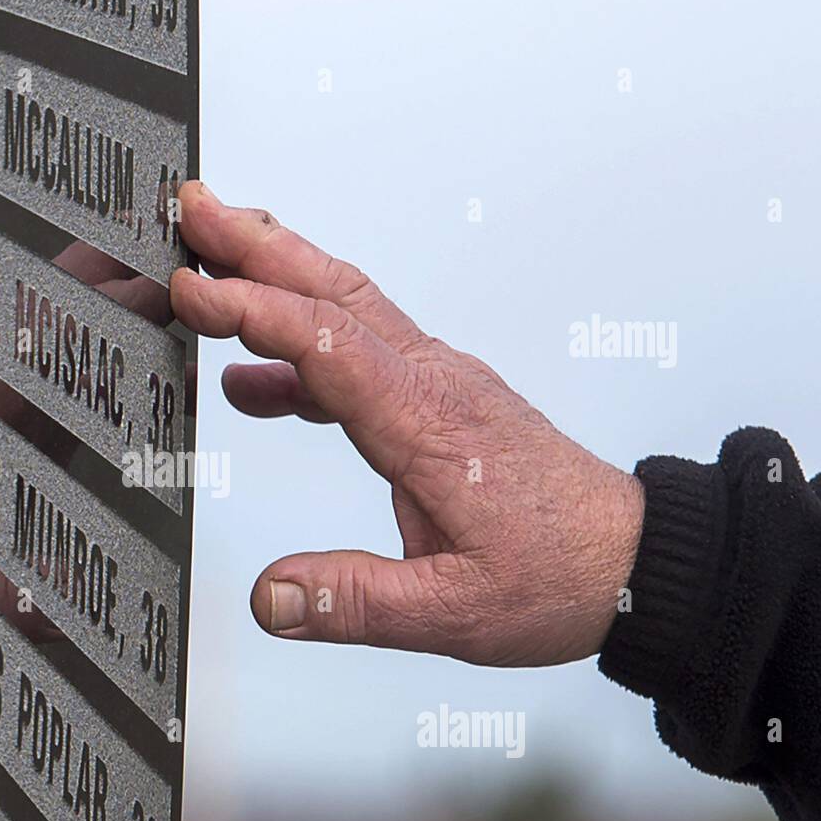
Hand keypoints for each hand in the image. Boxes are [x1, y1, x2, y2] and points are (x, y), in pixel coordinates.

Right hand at [170, 182, 644, 665]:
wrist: (628, 560)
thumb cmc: (556, 575)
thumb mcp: (454, 613)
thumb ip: (355, 603)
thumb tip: (272, 597)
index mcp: (429, 423)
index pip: (328, 342)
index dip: (253, 309)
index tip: (191, 287)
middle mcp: (432, 384)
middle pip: (333, 291)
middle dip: (257, 244)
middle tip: (193, 207)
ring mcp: (437, 384)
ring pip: (346, 307)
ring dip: (277, 275)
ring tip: (208, 263)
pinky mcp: (437, 400)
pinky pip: (356, 353)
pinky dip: (298, 349)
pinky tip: (255, 381)